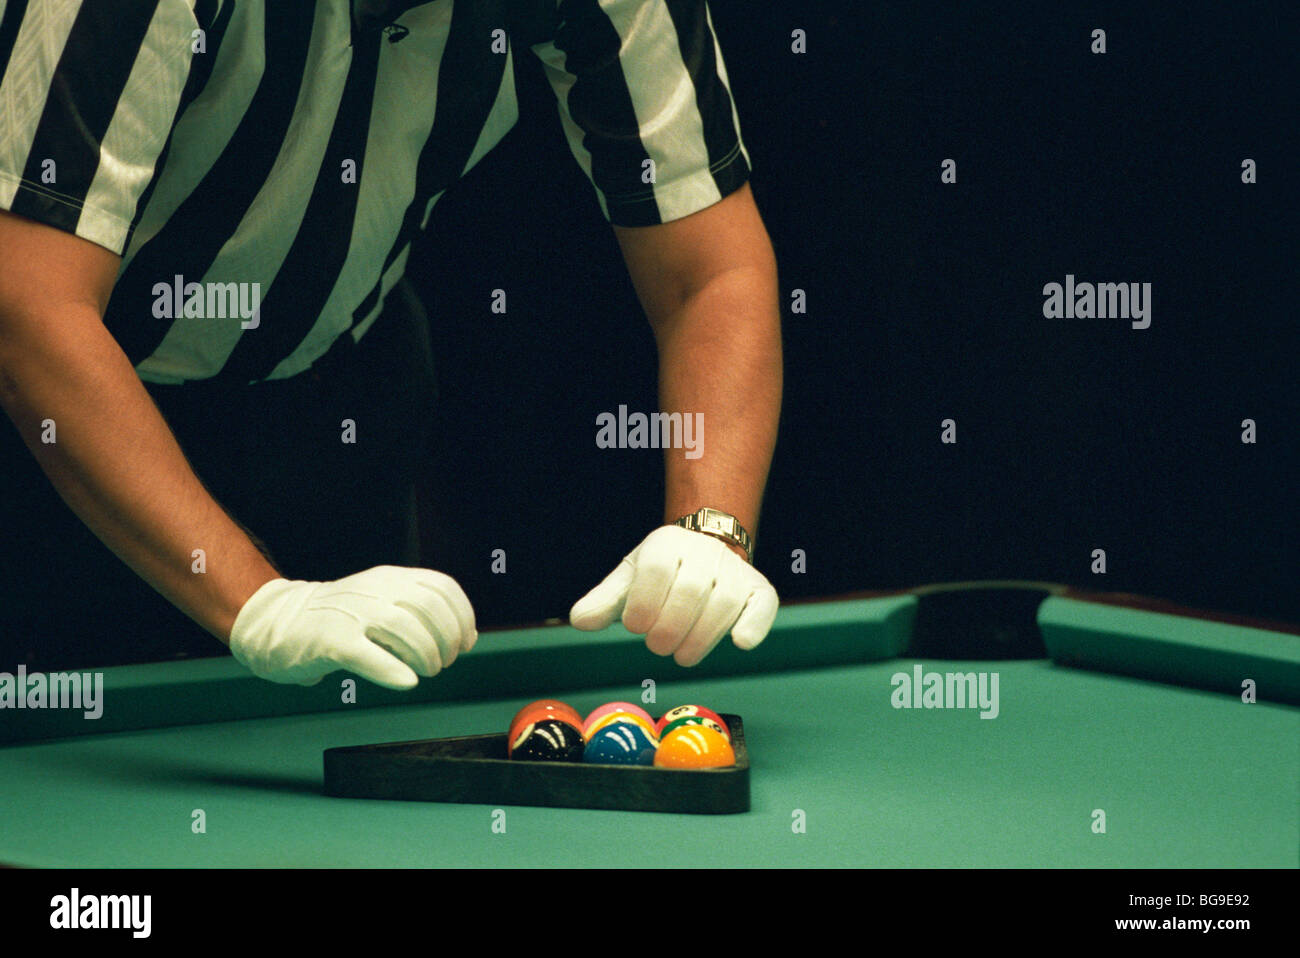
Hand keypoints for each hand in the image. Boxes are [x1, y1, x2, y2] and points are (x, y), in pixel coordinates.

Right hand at [228, 566, 476, 687]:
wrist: (276, 620)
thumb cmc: (339, 617)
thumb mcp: (384, 603)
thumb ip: (423, 616)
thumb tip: (470, 637)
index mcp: (390, 579)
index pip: (442, 587)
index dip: (462, 616)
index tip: (465, 642)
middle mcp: (374, 590)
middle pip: (428, 608)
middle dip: (447, 639)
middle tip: (444, 662)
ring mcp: (351, 614)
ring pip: (404, 628)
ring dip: (425, 656)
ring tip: (425, 672)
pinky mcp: (330, 641)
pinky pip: (366, 654)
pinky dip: (392, 670)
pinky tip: (405, 682)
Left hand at [569, 526, 778, 665]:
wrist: (703, 554)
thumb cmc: (660, 575)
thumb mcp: (630, 580)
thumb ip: (606, 601)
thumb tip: (578, 620)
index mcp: (667, 543)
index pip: (658, 568)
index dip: (644, 603)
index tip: (635, 626)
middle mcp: (704, 551)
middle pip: (692, 588)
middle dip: (671, 626)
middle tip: (657, 647)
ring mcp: (735, 570)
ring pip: (725, 601)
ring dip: (702, 636)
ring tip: (682, 655)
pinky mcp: (759, 590)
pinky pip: (762, 604)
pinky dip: (755, 624)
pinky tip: (740, 642)